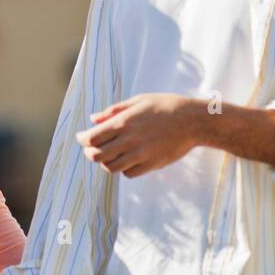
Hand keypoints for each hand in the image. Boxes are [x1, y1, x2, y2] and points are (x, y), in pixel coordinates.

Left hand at [75, 93, 201, 177]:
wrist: (193, 121)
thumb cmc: (165, 106)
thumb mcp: (139, 101)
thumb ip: (114, 111)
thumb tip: (93, 119)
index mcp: (124, 122)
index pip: (92, 137)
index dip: (82, 140)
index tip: (82, 138)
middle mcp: (130, 140)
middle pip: (97, 156)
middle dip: (90, 153)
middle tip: (93, 149)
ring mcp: (141, 155)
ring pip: (111, 167)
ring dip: (107, 162)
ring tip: (111, 154)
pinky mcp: (151, 165)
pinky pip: (129, 173)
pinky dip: (124, 168)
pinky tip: (128, 159)